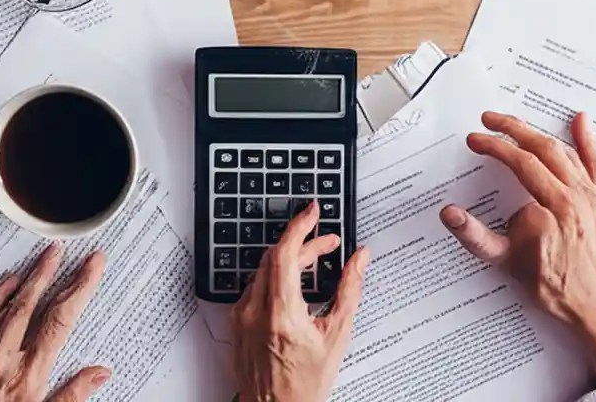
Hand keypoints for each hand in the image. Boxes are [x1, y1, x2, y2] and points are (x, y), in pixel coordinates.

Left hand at [0, 243, 110, 401]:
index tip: (93, 266)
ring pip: (4, 308)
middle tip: (65, 252)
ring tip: (41, 260)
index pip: (61, 320)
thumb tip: (99, 373)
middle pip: (32, 305)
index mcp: (28, 379)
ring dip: (26, 281)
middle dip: (52, 274)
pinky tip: (3, 284)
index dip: (80, 288)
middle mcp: (1, 363)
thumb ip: (71, 398)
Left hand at [230, 202, 370, 401]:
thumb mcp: (336, 335)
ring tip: (314, 261)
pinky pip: (255, 286)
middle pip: (275, 257)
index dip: (299, 226)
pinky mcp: (237, 321)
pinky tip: (293, 283)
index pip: (284, 254)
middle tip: (327, 242)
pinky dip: (276, 277)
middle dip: (303, 242)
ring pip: (263, 270)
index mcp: (281, 314)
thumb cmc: (305, 383)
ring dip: (289, 259)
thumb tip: (359, 260)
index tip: (312, 212)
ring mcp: (242, 316)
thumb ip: (349, 291)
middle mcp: (256, 312)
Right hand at [439, 111, 595, 384]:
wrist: (590, 303)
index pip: (516, 163)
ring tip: (514, 122)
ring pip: (563, 151)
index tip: (475, 141)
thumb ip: (474, 235)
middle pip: (540, 149)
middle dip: (510, 129)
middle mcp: (573, 196)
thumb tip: (450, 214)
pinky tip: (581, 120)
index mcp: (549, 208)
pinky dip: (589, 139)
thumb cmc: (550, 284)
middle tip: (488, 120)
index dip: (493, 147)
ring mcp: (590, 196)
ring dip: (536, 131)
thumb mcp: (504, 261)